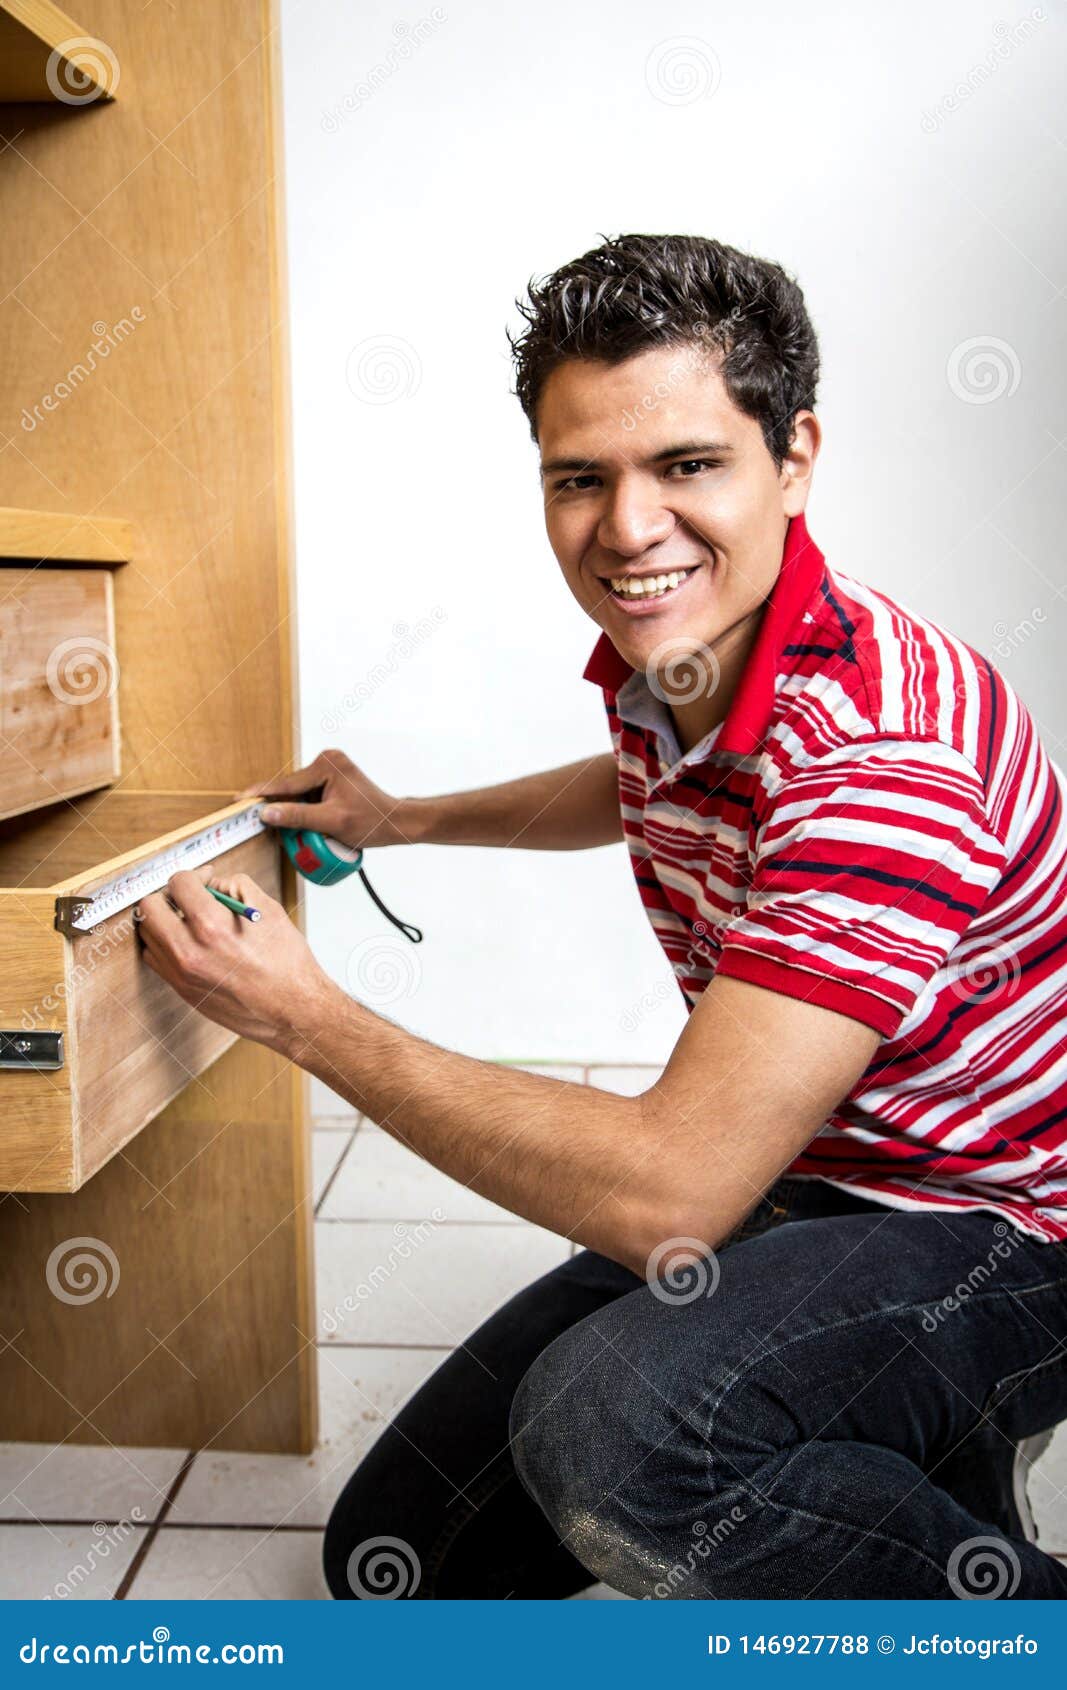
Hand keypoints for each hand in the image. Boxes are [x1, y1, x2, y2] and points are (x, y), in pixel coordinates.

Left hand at [137, 867, 338, 1057]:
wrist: (292, 1009)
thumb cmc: (286, 964)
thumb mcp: (269, 910)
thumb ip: (235, 887)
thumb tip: (212, 884)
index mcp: (211, 926)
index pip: (179, 883)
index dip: (194, 874)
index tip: (205, 879)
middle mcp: (189, 951)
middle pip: (150, 907)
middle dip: (170, 894)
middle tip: (189, 896)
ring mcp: (181, 974)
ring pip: (147, 934)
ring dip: (163, 919)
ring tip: (188, 920)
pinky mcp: (182, 990)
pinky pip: (156, 959)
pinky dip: (165, 944)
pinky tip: (188, 942)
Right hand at [238, 748, 416, 848]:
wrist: (395, 823)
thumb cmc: (371, 822)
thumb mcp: (332, 822)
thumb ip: (299, 817)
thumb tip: (267, 813)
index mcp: (327, 765)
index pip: (287, 784)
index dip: (262, 795)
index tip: (240, 799)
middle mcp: (328, 762)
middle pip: (292, 789)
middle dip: (282, 809)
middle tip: (268, 828)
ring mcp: (331, 770)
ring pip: (300, 795)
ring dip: (295, 813)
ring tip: (297, 832)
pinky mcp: (333, 780)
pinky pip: (310, 797)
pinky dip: (306, 812)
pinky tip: (307, 826)